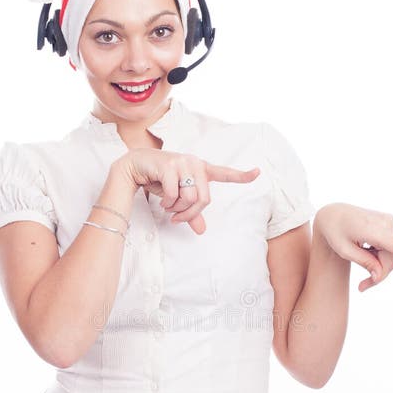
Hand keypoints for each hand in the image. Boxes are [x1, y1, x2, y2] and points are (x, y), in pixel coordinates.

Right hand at [116, 148, 260, 234]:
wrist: (134, 166)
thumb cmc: (158, 180)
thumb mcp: (176, 197)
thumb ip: (190, 212)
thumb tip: (202, 230)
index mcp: (200, 169)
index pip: (224, 173)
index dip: (241, 175)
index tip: (258, 172)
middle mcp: (194, 163)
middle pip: (204, 199)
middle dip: (190, 213)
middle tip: (177, 218)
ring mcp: (182, 162)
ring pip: (190, 198)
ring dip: (177, 209)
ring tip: (168, 206)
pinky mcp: (169, 166)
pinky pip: (174, 195)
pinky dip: (167, 203)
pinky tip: (161, 200)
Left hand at [314, 202, 392, 291]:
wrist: (333, 213)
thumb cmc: (335, 233)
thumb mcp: (344, 251)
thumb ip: (364, 262)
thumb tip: (380, 274)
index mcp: (371, 230)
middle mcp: (384, 223)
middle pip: (391, 260)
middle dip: (379, 275)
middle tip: (362, 287)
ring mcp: (389, 221)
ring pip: (392, 255)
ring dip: (379, 266)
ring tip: (361, 268)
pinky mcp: (390, 222)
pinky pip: (391, 247)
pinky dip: (380, 255)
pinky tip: (366, 250)